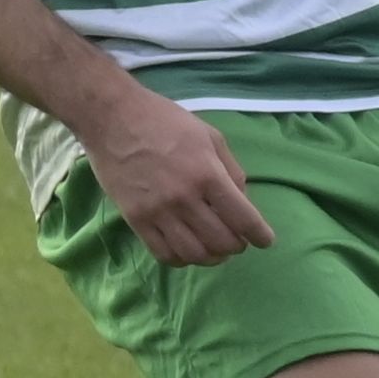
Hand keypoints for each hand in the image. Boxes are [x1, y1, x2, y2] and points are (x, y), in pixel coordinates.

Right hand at [86, 89, 273, 267]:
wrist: (113, 118)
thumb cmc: (165, 121)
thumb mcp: (209, 136)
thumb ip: (231, 170)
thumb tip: (243, 202)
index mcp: (207, 173)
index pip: (243, 218)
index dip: (260, 236)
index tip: (265, 241)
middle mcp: (184, 197)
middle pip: (221, 242)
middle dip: (236, 246)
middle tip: (237, 241)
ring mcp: (157, 212)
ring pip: (194, 254)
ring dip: (211, 257)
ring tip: (215, 249)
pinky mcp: (135, 220)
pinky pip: (163, 255)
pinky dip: (182, 259)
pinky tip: (188, 250)